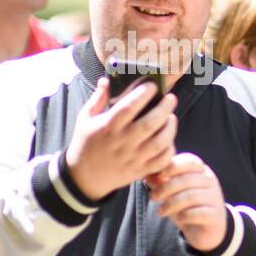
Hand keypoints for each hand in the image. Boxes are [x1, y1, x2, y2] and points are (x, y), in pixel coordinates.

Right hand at [65, 78, 177, 200]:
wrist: (84, 176)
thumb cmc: (86, 143)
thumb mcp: (85, 119)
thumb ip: (98, 99)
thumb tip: (107, 79)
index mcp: (108, 126)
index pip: (129, 107)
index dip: (143, 94)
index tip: (152, 86)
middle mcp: (123, 141)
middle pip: (150, 123)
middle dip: (165, 108)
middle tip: (171, 98)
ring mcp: (134, 157)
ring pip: (160, 142)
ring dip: (170, 127)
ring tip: (171, 117)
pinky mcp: (141, 170)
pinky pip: (162, 160)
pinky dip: (170, 149)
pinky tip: (169, 138)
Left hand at [146, 153, 228, 253]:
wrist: (205, 228)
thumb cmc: (186, 204)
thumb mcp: (172, 191)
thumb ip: (160, 181)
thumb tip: (147, 175)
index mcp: (201, 170)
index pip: (189, 161)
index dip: (173, 166)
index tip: (159, 176)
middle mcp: (210, 181)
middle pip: (186, 180)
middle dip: (165, 188)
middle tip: (153, 197)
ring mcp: (214, 197)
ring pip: (191, 197)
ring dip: (171, 204)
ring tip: (160, 211)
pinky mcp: (215, 215)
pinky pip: (198, 213)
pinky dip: (185, 216)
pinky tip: (179, 219)